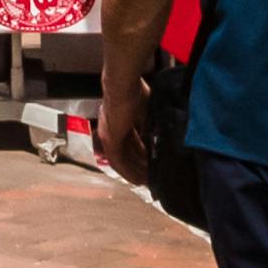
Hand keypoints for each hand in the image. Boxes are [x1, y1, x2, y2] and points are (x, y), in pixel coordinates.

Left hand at [93, 63, 146, 178]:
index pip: (131, 141)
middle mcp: (111, 130)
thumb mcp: (146, 111)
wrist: (123, 86)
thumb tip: (159, 137)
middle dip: (140, 165)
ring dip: (135, 171)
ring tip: (148, 181)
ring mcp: (109, 136)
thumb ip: (149, 124)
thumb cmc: (135, 91)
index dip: (142, 153)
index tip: (152, 162)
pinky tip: (138, 180)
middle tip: (152, 176)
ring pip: (122, 160)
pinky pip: (118, 162)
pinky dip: (128, 172)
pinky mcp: (109, 140)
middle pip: (127, 153)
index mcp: (119, 121)